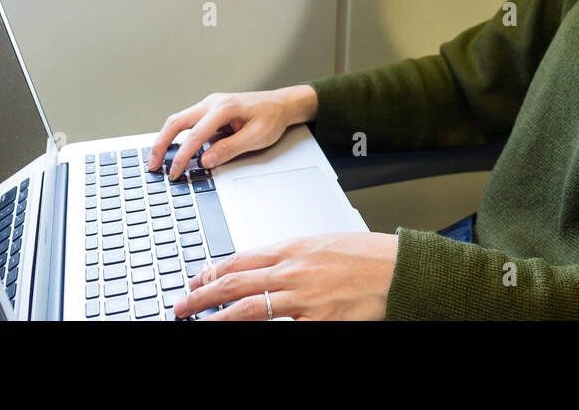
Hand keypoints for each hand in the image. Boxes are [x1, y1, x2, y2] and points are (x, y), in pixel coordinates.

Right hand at [145, 85, 317, 180]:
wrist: (281, 104)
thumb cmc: (272, 118)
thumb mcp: (256, 137)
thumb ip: (230, 149)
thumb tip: (205, 160)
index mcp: (224, 108)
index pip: (196, 135)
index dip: (183, 156)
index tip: (175, 172)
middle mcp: (212, 103)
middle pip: (177, 122)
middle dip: (161, 144)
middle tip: (152, 165)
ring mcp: (209, 105)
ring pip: (179, 121)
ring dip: (165, 139)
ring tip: (156, 160)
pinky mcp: (209, 111)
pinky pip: (188, 123)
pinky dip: (176, 136)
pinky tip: (172, 150)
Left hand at [172, 232, 399, 320]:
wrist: (398, 269)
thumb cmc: (365, 255)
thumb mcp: (320, 243)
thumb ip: (289, 255)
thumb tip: (259, 265)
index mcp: (292, 248)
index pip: (239, 260)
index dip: (211, 273)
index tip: (195, 282)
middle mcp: (293, 272)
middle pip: (234, 284)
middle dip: (201, 296)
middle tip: (180, 306)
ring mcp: (304, 300)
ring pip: (248, 310)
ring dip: (218, 319)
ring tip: (198, 324)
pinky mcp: (319, 323)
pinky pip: (281, 331)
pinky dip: (258, 332)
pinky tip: (242, 334)